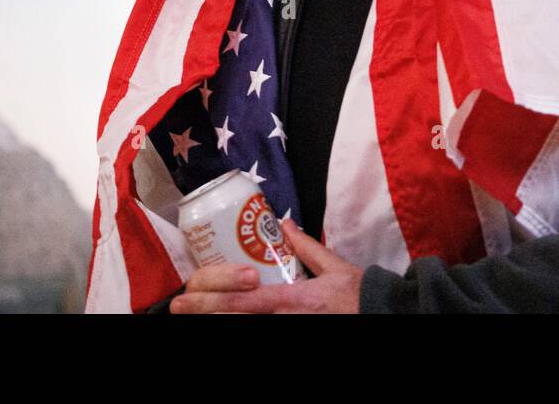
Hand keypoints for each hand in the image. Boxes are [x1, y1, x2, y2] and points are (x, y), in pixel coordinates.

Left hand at [170, 219, 363, 313]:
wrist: (380, 315)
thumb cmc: (358, 295)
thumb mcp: (334, 266)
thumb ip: (306, 246)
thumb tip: (283, 224)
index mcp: (291, 300)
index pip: (242, 303)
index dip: (210, 302)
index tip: (185, 298)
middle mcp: (284, 321)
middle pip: (234, 319)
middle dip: (203, 312)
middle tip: (178, 308)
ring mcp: (288, 330)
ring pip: (244, 328)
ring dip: (217, 319)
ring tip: (196, 312)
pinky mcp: (294, 333)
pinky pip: (259, 330)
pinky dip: (241, 323)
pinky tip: (224, 318)